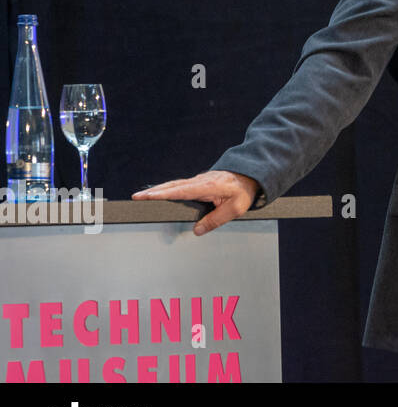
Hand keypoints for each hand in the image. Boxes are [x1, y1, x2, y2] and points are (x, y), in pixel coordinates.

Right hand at [132, 170, 260, 236]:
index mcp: (207, 187)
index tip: (146, 196)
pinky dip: (167, 189)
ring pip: (175, 184)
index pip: (180, 190)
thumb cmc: (244, 191)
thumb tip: (197, 231)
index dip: (162, 194)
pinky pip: (180, 185)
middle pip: (172, 186)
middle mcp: (200, 181)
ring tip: (142, 196)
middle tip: (136, 197)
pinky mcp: (199, 182)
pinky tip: (160, 193)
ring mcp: (199, 180)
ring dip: (158, 189)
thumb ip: (215, 220)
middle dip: (153, 191)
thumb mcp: (235, 209)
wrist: (251, 175)